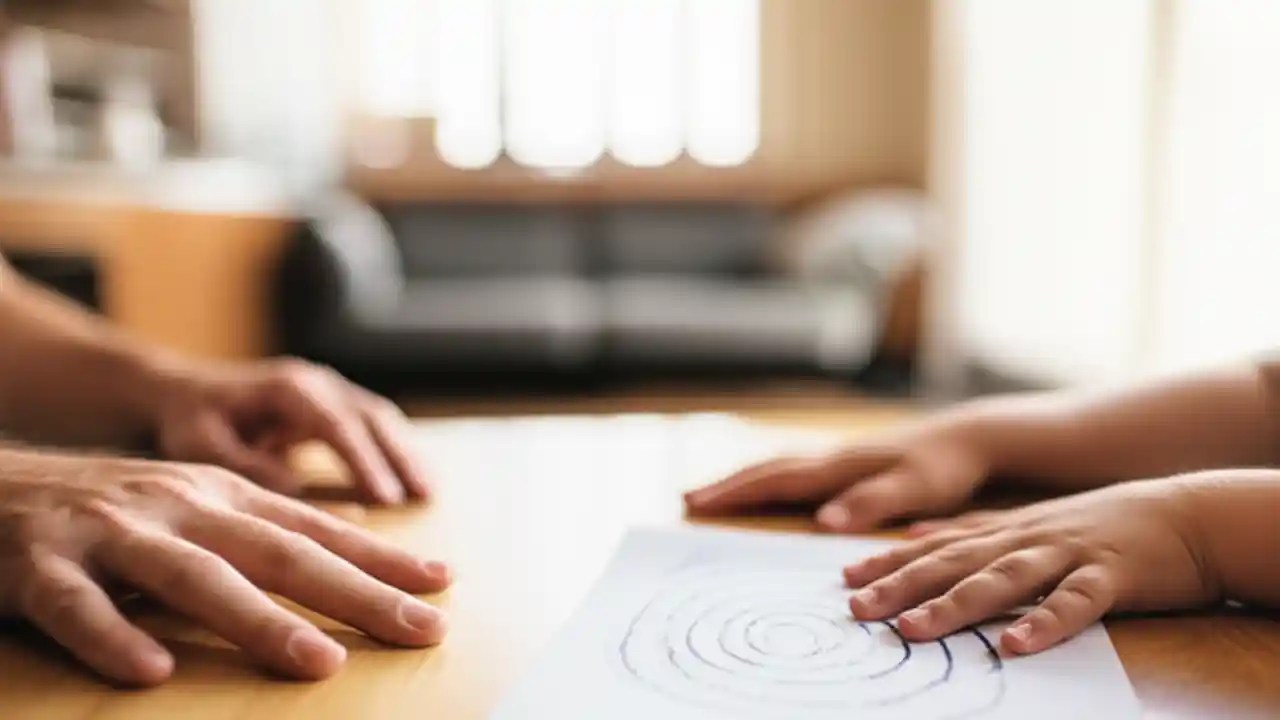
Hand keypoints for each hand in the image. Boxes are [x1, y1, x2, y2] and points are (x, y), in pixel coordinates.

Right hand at [0, 449, 450, 685]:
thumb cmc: (109, 512)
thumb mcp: (191, 512)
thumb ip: (256, 537)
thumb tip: (345, 570)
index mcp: (218, 495)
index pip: (316, 529)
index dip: (380, 557)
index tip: (441, 584)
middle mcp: (177, 505)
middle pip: (279, 551)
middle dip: (358, 593)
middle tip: (423, 628)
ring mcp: (110, 532)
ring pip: (192, 578)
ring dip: (257, 621)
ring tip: (317, 662)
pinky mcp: (37, 566)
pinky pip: (76, 609)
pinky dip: (112, 638)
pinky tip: (151, 673)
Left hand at [152, 358, 426, 503]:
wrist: (183, 390)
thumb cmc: (189, 420)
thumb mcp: (201, 445)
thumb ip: (246, 465)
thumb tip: (295, 490)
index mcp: (287, 387)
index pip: (336, 424)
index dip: (364, 461)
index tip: (386, 498)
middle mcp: (317, 381)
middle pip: (371, 417)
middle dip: (401, 457)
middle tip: (426, 497)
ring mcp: (330, 389)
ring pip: (380, 418)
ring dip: (407, 454)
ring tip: (429, 493)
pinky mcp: (335, 404)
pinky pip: (375, 425)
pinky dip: (398, 451)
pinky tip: (416, 480)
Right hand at [684, 416, 991, 531]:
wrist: (971, 437)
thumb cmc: (947, 468)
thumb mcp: (916, 489)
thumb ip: (871, 503)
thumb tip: (823, 522)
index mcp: (841, 466)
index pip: (777, 480)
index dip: (735, 492)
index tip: (697, 503)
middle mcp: (834, 457)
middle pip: (768, 468)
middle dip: (727, 484)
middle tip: (686, 498)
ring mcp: (841, 456)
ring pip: (780, 465)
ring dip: (744, 478)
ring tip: (713, 491)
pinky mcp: (852, 461)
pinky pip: (797, 468)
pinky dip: (770, 477)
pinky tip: (767, 485)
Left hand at [842, 478, 1214, 654]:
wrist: (1189, 515)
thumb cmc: (1103, 526)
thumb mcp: (1030, 523)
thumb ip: (974, 531)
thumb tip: (917, 535)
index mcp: (1007, 530)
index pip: (937, 546)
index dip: (891, 562)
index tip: (846, 581)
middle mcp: (1028, 539)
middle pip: (956, 562)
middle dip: (903, 584)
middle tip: (858, 608)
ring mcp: (1069, 555)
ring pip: (1004, 579)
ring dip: (957, 604)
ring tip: (914, 628)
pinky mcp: (1112, 577)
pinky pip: (1077, 604)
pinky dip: (1046, 622)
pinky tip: (1017, 644)